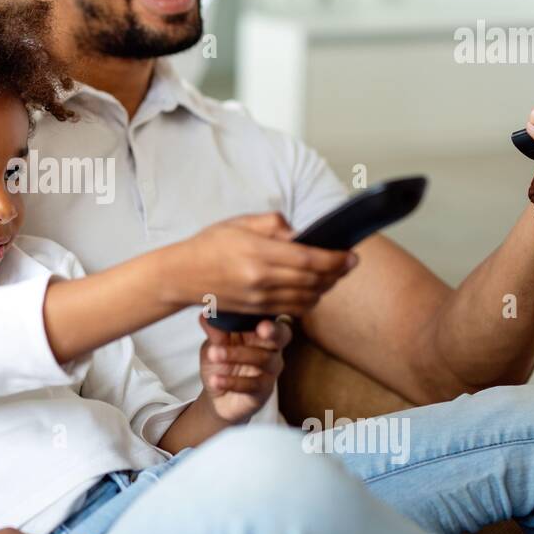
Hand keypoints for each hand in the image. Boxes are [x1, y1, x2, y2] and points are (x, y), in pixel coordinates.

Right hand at [167, 212, 357, 315]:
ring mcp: (260, 298)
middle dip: (337, 272)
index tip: (351, 255)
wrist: (182, 276)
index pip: (309, 260)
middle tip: (349, 263)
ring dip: (325, 288)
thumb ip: (273, 224)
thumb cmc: (209, 245)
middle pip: (313, 280)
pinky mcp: (257, 310)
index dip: (335, 259)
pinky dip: (309, 300)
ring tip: (333, 275)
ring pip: (307, 298)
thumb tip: (300, 234)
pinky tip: (313, 290)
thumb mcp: (240, 222)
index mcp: (259, 253)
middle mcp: (262, 279)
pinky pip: (293, 310)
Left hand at [197, 312, 291, 423]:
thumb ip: (214, 331)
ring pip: (263, 359)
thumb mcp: (213, 345)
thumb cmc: (221, 364)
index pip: (269, 317)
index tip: (256, 306)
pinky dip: (231, 381)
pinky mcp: (263, 391)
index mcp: (259, 331)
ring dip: (236, 354)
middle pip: (281, 336)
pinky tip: (215, 379)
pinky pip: (252, 385)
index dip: (267, 313)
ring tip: (213, 353)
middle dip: (273, 330)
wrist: (217, 397)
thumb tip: (206, 313)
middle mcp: (271, 348)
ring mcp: (270, 370)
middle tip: (263, 328)